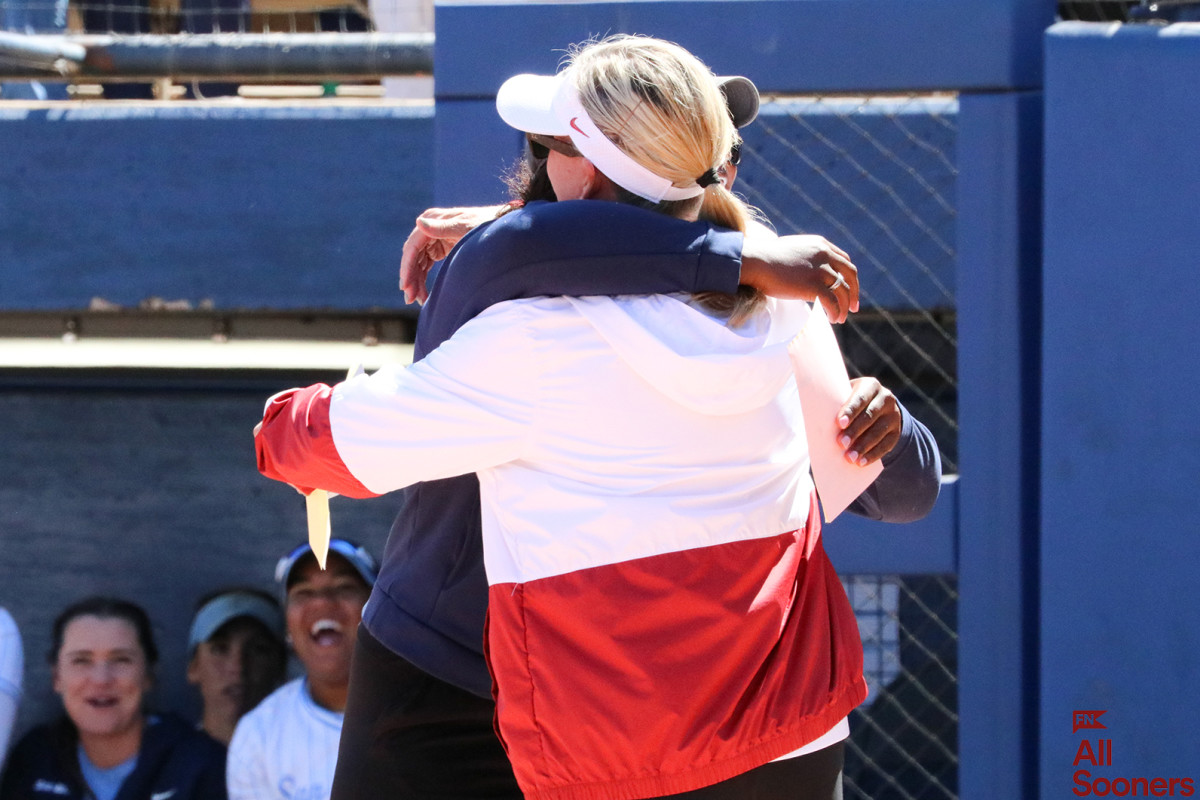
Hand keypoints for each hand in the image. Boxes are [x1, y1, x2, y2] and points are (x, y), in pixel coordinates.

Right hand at [400, 205, 506, 304]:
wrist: (500, 226)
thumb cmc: (484, 224)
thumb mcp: (465, 227)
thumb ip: (443, 227)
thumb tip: (419, 222)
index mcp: (432, 220)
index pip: (413, 247)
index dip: (408, 267)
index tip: (406, 285)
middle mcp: (429, 228)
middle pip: (413, 256)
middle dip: (410, 278)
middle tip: (410, 298)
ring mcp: (433, 239)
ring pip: (418, 263)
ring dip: (415, 281)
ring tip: (415, 300)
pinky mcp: (438, 248)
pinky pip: (425, 265)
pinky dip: (422, 279)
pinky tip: (422, 294)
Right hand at [739, 233, 859, 322]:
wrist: (756, 262)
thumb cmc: (765, 258)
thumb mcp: (792, 250)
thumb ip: (804, 257)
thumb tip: (804, 271)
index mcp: (821, 245)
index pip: (844, 260)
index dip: (848, 277)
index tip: (848, 289)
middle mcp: (825, 255)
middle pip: (850, 274)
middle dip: (854, 292)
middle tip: (854, 307)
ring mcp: (821, 270)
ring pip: (843, 291)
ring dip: (844, 307)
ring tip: (839, 319)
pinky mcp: (814, 285)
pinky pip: (833, 302)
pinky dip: (835, 312)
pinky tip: (832, 319)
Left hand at [837, 377, 900, 465]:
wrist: (877, 405)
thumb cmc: (851, 402)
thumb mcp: (846, 396)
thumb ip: (836, 404)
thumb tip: (816, 420)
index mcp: (870, 386)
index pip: (860, 398)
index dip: (850, 411)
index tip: (839, 423)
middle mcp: (885, 398)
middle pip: (869, 416)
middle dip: (854, 431)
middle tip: (841, 444)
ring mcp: (893, 416)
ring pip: (878, 432)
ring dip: (863, 446)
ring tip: (849, 458)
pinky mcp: (896, 432)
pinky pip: (886, 445)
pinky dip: (873, 455)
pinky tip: (861, 462)